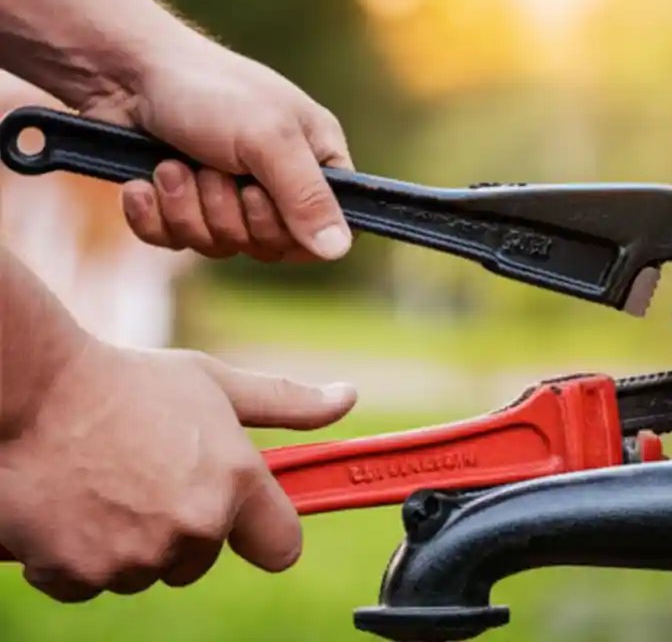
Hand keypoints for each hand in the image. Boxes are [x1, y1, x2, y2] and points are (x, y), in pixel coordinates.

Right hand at [0, 336, 356, 600]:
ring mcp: (136, 554)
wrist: (30, 392)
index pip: (282, 547)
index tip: (245, 521)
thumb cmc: (126, 382)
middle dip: (180, 527)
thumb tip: (347, 398)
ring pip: (144, 570)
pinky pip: (89, 583)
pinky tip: (70, 506)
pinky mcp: (79, 574)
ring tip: (104, 482)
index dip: (263, 533)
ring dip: (127, 541)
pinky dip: (76, 556)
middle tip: (146, 474)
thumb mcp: (216, 383)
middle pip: (202, 559)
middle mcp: (194, 525)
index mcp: (235, 482)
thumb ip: (286, 402)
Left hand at [83, 37, 354, 262]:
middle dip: (229, 213)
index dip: (298, 233)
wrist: (122, 72)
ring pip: (221, 245)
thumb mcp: (269, 139)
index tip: (262, 201)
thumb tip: (340, 250)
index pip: (331, 226)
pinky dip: (154, 216)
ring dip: (187, 209)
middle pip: (270, 244)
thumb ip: (307, 196)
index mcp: (315, 158)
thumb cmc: (208, 91)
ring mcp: (228, 195)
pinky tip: (142, 184)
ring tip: (171, 166)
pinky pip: (176, 241)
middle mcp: (277, 179)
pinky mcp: (180, 204)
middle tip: (212, 168)